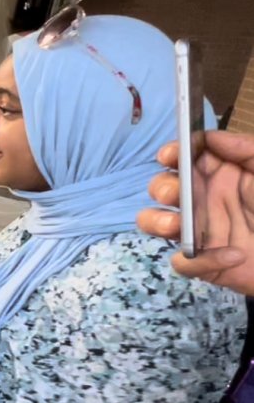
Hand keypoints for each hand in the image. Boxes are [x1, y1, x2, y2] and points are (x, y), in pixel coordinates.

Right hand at [138, 131, 253, 294]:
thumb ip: (246, 149)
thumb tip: (209, 137)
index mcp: (222, 175)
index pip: (184, 159)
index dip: (171, 154)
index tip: (169, 156)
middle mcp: (206, 201)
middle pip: (164, 188)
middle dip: (162, 187)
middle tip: (175, 194)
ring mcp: (203, 232)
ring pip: (158, 223)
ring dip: (157, 221)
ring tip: (176, 225)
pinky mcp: (206, 265)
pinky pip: (184, 263)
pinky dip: (199, 261)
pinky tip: (233, 255)